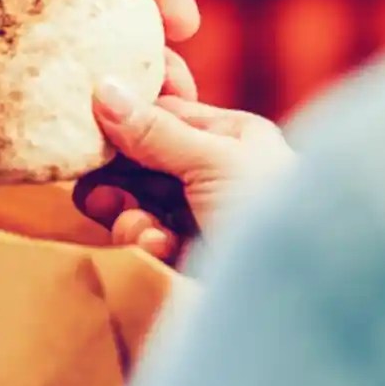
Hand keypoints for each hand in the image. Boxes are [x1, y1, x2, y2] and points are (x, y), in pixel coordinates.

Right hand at [76, 84, 295, 263]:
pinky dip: (145, 243)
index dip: (122, 121)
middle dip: (118, 177)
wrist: (299, 299)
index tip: (85, 129)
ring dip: (130, 216)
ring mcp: (198, 215)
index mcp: (231, 137)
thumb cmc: (272, 215)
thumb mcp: (215, 161)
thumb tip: (103, 86)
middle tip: (94, 191)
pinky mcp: (186, 256)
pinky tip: (160, 250)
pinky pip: (144, 238)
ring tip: (143, 230)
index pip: (161, 114)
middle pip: (140, 161)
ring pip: (135, 202)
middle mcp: (214, 172)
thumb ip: (154, 130)